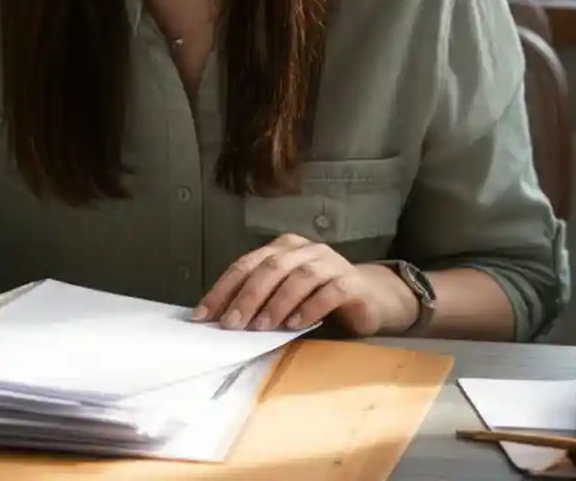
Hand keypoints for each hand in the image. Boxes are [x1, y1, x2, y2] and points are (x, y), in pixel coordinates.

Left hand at [191, 234, 417, 336]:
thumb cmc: (318, 299)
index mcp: (282, 249)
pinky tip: (296, 325)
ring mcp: (330, 262)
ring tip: (262, 326)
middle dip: (247, 297)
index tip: (203, 315)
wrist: (371, 299)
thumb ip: (258, 300)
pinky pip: (329, 291)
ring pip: (299, 277)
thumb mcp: (284, 296)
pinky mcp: (352, 282)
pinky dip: (310, 308)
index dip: (222, 289)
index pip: (245, 265)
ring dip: (277, 303)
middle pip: (270, 268)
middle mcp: (305, 250)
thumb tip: (219, 319)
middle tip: (232, 323)